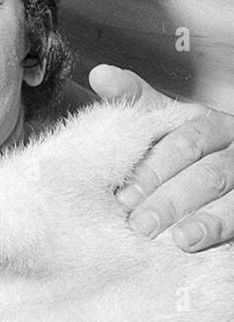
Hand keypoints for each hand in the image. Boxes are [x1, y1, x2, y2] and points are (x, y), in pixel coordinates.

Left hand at [89, 64, 233, 252]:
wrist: (221, 180)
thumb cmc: (184, 152)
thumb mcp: (162, 123)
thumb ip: (135, 101)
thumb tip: (101, 74)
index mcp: (210, 125)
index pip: (185, 144)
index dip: (153, 171)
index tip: (122, 196)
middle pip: (209, 174)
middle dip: (171, 200)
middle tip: (140, 224)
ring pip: (232, 201)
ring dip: (205, 222)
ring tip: (179, 240)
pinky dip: (224, 235)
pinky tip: (202, 247)